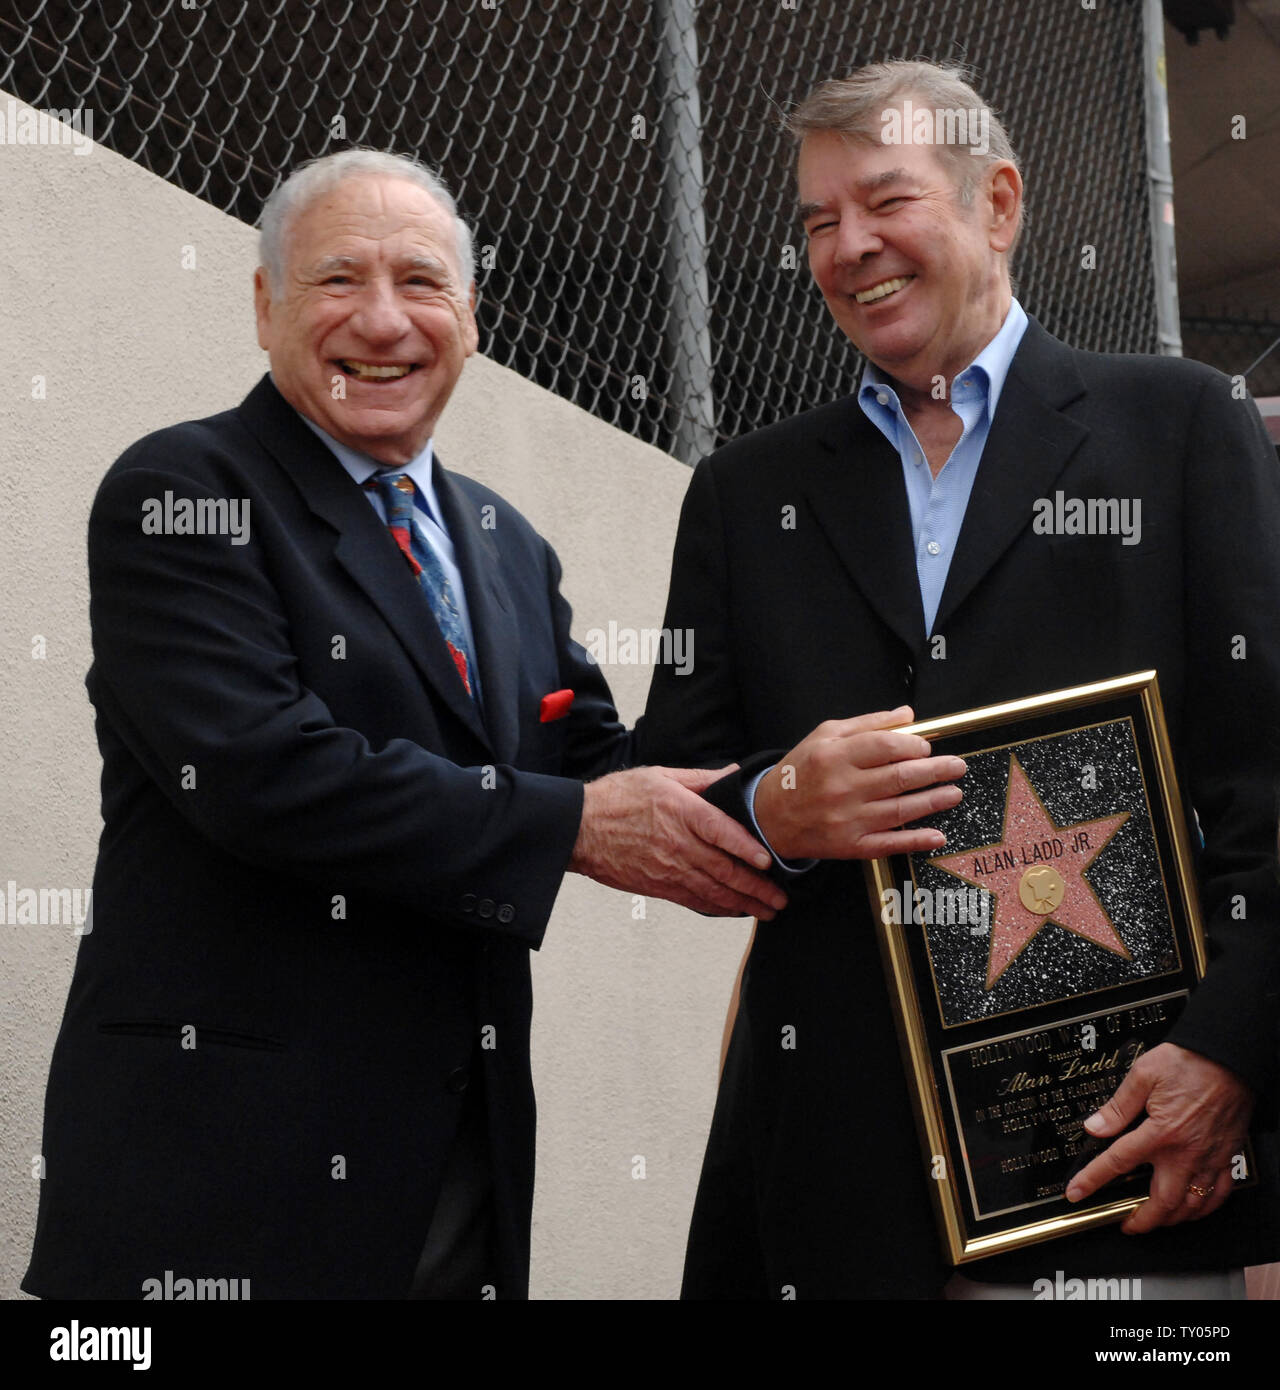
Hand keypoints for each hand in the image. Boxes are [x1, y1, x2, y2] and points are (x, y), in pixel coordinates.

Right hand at [569, 765, 788, 918]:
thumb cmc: (617, 799)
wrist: (580, 829)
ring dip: (744, 904)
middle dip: (757, 888)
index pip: (722, 832)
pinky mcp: (658, 886)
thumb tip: (733, 774)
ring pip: (714, 891)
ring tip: (766, 911)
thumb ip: (702, 779)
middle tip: (780, 898)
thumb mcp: (660, 776)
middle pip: (725, 870)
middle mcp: (678, 844)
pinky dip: (717, 908)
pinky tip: (734, 910)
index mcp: (681, 812)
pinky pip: (694, 900)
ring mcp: (668, 869)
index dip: (748, 848)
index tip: (770, 862)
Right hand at [753, 707, 965, 859]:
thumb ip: (867, 724)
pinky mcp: (849, 845)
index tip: (927, 748)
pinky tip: (937, 835)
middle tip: (957, 766)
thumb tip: (907, 716)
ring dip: (934, 801)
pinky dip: (915, 840)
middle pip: (900, 777)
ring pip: (901, 809)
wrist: (769, 816)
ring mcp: (847, 819)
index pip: (886, 747)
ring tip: (954, 793)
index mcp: (834, 756)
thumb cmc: (799, 772)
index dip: (914, 746)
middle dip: (936, 771)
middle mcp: (841, 788)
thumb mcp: (823, 736)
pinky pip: (888, 843)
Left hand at [1064, 1042, 1252, 1231]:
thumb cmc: (1189, 1063)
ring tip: (1154, 1220)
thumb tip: (1094, 1127)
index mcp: (1160, 1132)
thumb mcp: (1143, 1074)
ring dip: (1171, 1220)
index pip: (1117, 1163)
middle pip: (1161, 1202)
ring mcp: (1209, 1159)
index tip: (1077, 1193)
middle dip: (1141, 1221)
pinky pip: (1218, 1195)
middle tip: (1125, 1224)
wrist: (1229, 1059)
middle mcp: (1185, 1152)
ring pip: (1191, 1206)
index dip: (1092, 1181)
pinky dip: (1203, 1208)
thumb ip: (1118, 1106)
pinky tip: (1192, 1209)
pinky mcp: (1226, 1157)